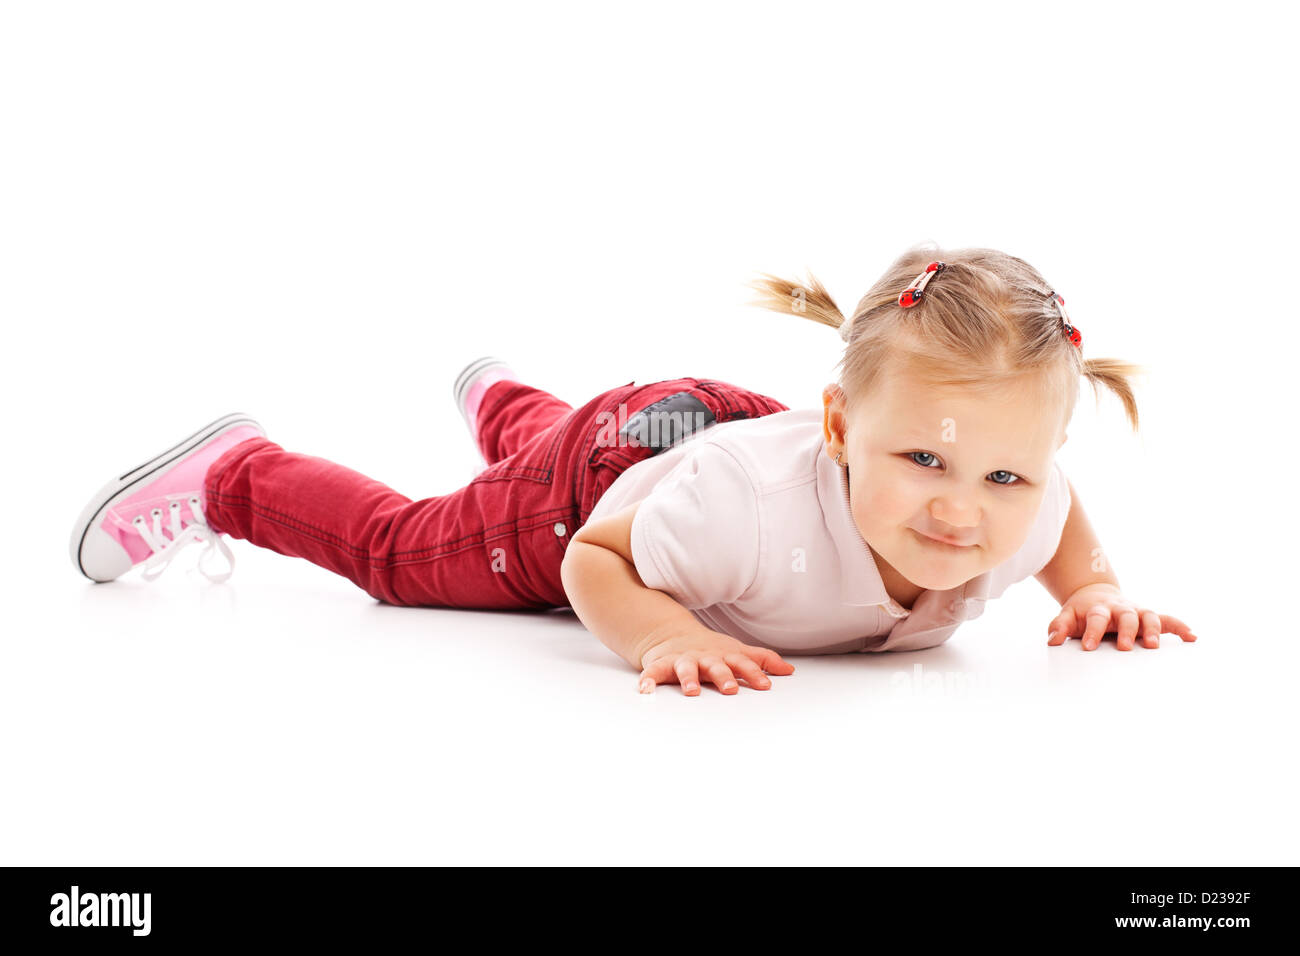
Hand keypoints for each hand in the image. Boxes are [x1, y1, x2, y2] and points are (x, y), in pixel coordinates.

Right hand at [638, 628, 794, 695]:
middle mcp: (704, 658)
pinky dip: (648, 680)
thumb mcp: (738, 651)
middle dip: (723, 677)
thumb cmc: (711, 649)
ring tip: (692, 691)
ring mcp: (683, 661)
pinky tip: (645, 690)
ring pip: (686, 670)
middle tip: (731, 689)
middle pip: (715, 667)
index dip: (754, 674)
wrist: (673, 634)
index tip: (765, 686)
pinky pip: (653, 673)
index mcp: (724, 656)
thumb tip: (789, 670)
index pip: (743, 664)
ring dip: (689, 680)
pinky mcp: (661, 665)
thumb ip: (763, 660)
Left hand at [1046, 582, 1198, 650]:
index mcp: (1098, 609)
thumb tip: (1052, 641)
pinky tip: (1192, 637)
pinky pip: (1168, 620)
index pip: (1095, 618)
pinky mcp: (1149, 616)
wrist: (1095, 594)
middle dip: (1126, 631)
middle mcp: (1120, 608)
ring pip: (1149, 616)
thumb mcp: (1066, 616)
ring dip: (1153, 630)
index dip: (1092, 632)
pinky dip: (1180, 627)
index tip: (1087, 647)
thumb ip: (1058, 627)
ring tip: (1154, 645)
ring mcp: (1137, 611)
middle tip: (1123, 647)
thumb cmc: (1082, 612)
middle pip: (1126, 616)